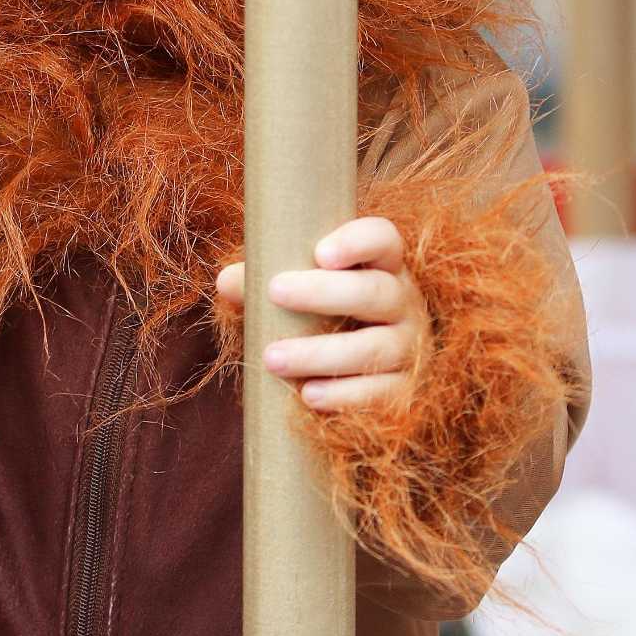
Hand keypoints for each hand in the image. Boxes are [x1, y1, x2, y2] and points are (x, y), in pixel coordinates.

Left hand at [214, 217, 430, 411]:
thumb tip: (226, 282)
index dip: (357, 241)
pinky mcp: (405, 389)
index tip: (320, 252)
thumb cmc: (323, 317)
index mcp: (382, 266)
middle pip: (375, 292)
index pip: (383, 239)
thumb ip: (262, 282)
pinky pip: (380, 394)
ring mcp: (409, 347)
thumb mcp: (298, 294)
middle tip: (275, 291)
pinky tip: (309, 395)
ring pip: (373, 348)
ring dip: (320, 353)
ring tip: (273, 358)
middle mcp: (404, 302)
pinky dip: (344, 395)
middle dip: (324, 292)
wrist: (359, 373)